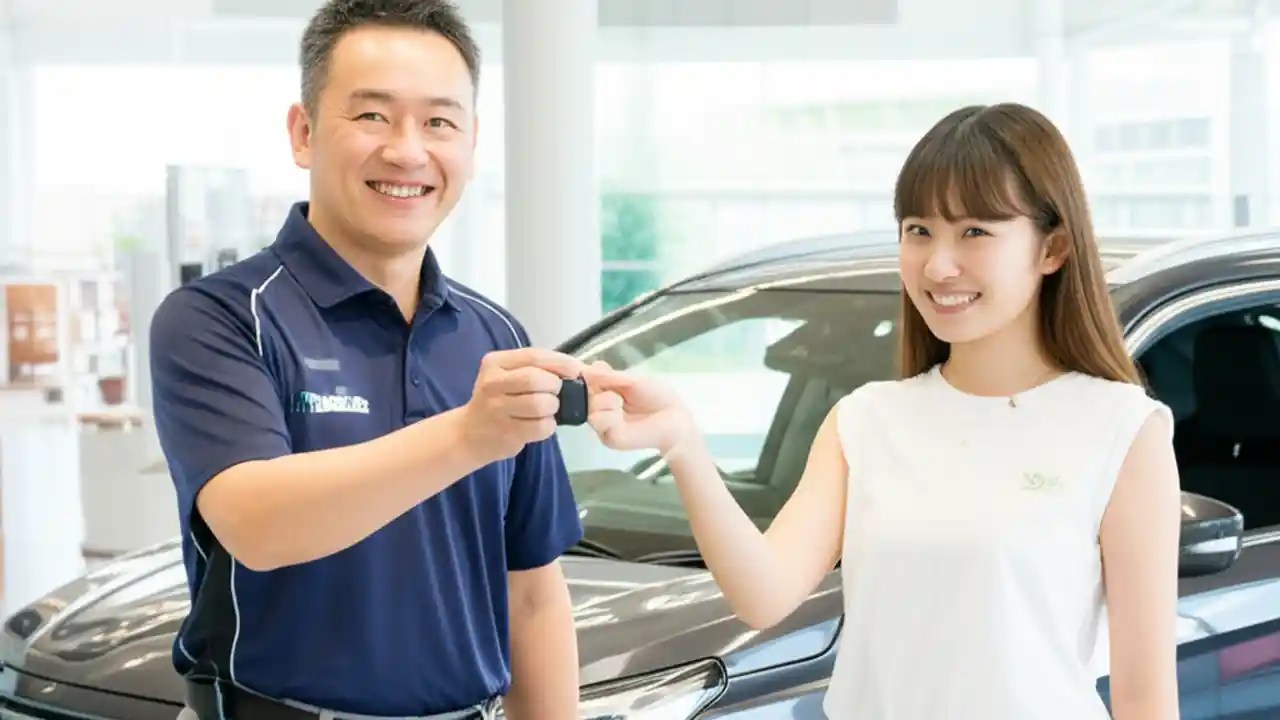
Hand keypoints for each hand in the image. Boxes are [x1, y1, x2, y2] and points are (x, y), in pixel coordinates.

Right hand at [462, 348, 584, 461]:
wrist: (470, 433)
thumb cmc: (498, 400)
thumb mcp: (508, 376)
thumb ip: (537, 368)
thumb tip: (577, 367)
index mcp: (495, 363)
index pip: (533, 356)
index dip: (559, 362)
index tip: (575, 369)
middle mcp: (492, 383)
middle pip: (536, 379)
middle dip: (555, 387)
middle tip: (555, 394)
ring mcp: (497, 409)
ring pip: (541, 404)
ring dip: (552, 408)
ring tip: (547, 410)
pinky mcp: (505, 432)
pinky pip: (540, 427)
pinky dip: (548, 426)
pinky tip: (541, 424)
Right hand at [583, 361, 696, 456]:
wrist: (674, 418)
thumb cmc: (657, 397)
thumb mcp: (633, 380)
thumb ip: (610, 377)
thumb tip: (588, 370)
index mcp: (604, 389)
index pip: (583, 378)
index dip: (574, 370)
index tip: (566, 363)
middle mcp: (600, 405)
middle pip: (581, 393)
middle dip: (592, 387)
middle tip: (611, 389)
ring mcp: (603, 422)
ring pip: (588, 408)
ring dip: (603, 401)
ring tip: (618, 402)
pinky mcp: (608, 436)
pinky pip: (597, 421)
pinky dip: (608, 414)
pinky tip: (619, 414)